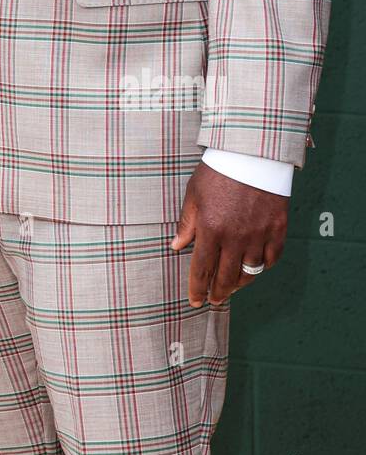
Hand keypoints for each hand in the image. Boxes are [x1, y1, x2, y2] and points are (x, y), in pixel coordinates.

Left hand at [171, 161, 288, 305]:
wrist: (252, 153)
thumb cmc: (218, 171)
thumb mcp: (194, 194)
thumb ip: (187, 223)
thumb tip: (176, 247)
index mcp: (211, 229)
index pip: (202, 269)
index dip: (197, 288)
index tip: (194, 301)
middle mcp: (235, 237)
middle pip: (226, 277)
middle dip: (218, 293)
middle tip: (214, 299)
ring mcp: (259, 235)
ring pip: (250, 273)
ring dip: (239, 284)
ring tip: (231, 287)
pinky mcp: (278, 230)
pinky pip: (271, 259)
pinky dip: (263, 267)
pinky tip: (255, 268)